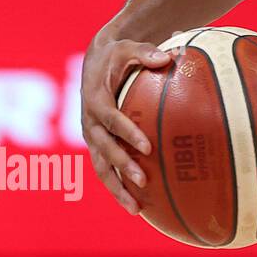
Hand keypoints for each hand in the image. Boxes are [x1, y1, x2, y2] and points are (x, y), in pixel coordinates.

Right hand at [80, 36, 172, 213]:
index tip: (147, 147)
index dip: (127, 133)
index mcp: (96, 100)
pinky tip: (139, 205)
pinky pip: (106, 169)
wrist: (96, 61)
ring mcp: (91, 137)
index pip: (111, 120)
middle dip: (122, 166)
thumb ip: (145, 52)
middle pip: (104, 149)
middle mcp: (89, 123)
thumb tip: (167, 57)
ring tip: (136, 209)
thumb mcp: (127, 47)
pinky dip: (119, 187)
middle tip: (144, 181)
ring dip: (116, 188)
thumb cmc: (117, 54)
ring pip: (101, 167)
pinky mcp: (97, 145)